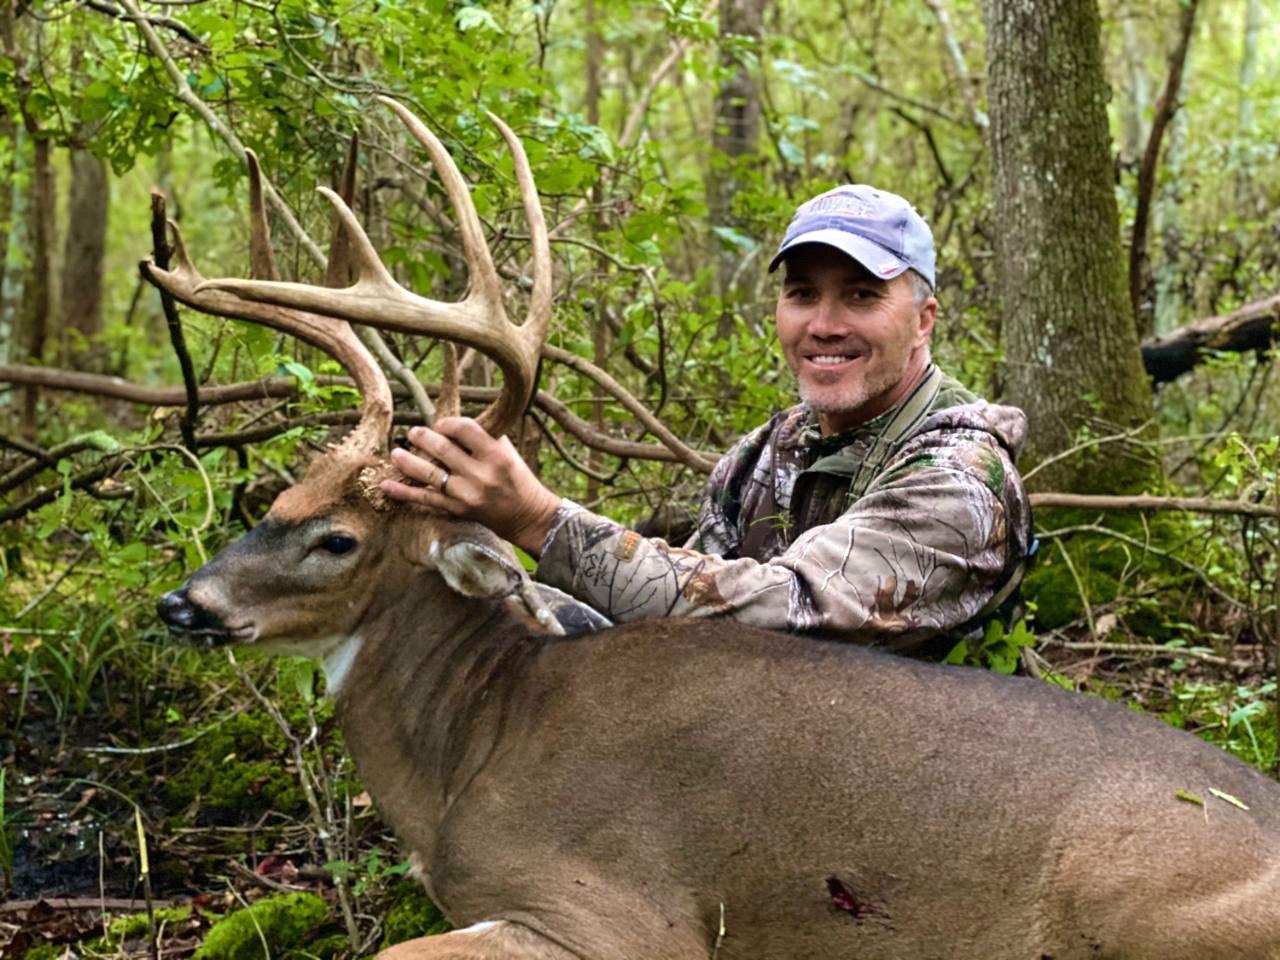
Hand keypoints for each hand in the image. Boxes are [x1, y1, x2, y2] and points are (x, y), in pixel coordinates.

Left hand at [382, 417, 562, 556]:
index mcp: (496, 455)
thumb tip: (450, 425)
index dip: (446, 423)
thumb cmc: (517, 478)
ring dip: (407, 461)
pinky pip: (425, 499)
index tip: (441, 425)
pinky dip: (404, 493)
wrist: (527, 516)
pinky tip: (386, 485)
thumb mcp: (506, 452)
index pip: (463, 429)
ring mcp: (467, 495)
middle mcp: (481, 474)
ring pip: (428, 474)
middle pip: (442, 449)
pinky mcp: (458, 510)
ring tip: (395, 453)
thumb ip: (482, 437)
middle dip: (422, 438)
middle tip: (412, 434)